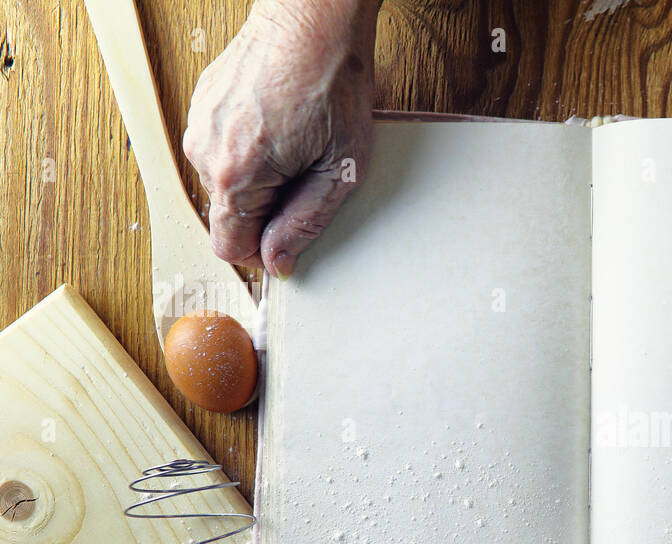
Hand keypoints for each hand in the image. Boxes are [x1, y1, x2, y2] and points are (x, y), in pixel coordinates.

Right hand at [182, 0, 381, 276]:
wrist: (312, 19)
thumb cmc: (332, 83)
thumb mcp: (340, 169)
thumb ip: (306, 222)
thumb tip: (279, 260)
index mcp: (235, 174)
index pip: (230, 246)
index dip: (263, 253)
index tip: (288, 241)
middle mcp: (205, 148)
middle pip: (228, 213)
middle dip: (267, 211)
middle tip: (307, 179)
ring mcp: (199, 123)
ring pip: (224, 181)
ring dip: (259, 179)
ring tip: (298, 146)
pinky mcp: (203, 104)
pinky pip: (221, 148)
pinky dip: (250, 150)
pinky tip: (282, 128)